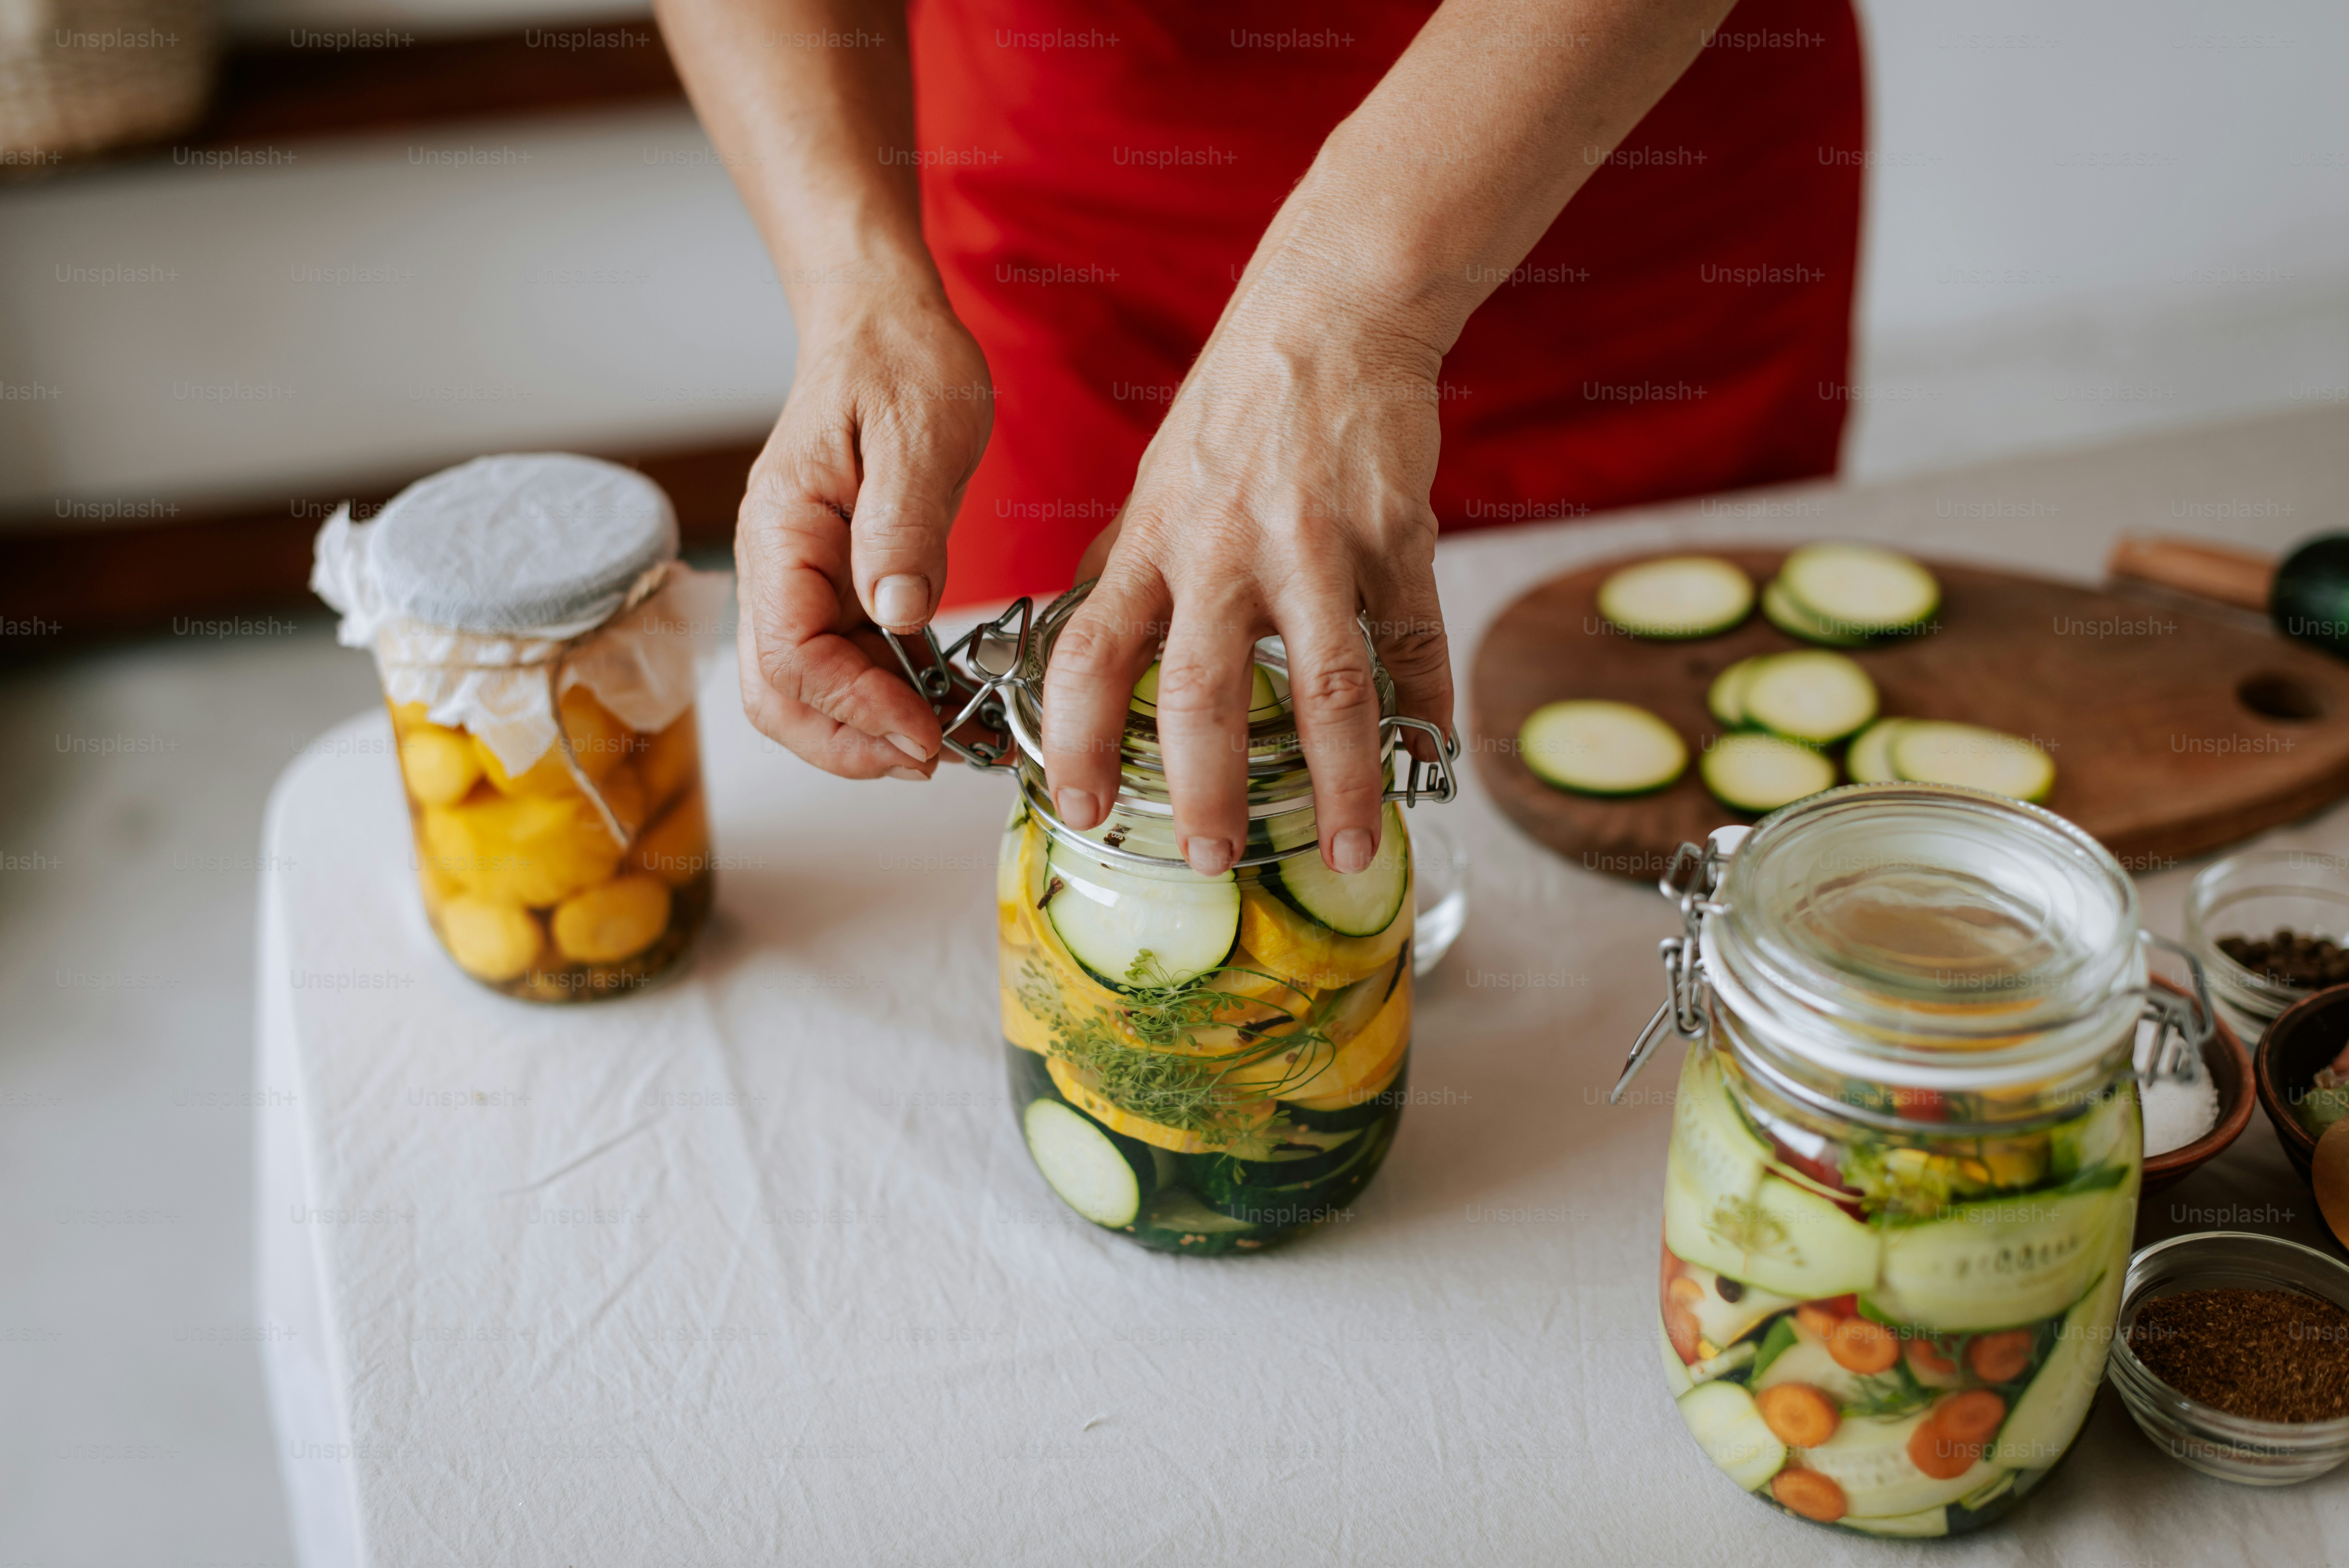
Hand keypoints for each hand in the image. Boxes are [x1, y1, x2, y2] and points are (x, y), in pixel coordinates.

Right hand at [734, 285, 991, 779]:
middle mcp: (778, 565)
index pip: (791, 657)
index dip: (855, 709)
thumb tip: (896, 615)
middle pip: (781, 694)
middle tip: (931, 757)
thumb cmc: (899, 360)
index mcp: (781, 531)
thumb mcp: (919, 431)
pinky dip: (893, 695)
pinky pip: (852, 661)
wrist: (883, 321)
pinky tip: (948, 705)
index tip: (925, 734)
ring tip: (949, 742)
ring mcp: (806, 579)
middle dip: (851, 741)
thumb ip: (904, 525)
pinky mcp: (841, 584)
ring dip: (872, 728)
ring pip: (812, 689)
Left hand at [1044, 273, 1453, 876]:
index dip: (1076, 738)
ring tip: (1349, 851)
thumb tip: (1084, 651)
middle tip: (1214, 860)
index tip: (1079, 808)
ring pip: (1328, 688)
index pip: (1090, 654)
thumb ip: (1127, 573)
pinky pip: (1414, 640)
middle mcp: (1224, 553)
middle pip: (1204, 692)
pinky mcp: (1395, 537)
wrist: (1330, 316)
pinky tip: (1430, 757)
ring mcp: (1315, 547)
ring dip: (1342, 782)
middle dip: (1208, 788)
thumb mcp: (1155, 487)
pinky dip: (1428, 706)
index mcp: (1153, 545)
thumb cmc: (1235, 411)